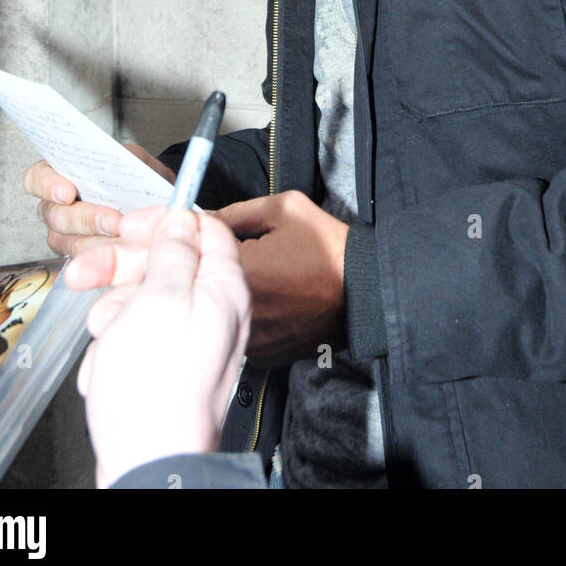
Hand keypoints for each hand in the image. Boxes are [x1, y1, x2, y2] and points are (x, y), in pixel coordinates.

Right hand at [22, 144, 174, 260]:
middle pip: (57, 216)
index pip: (36, 178)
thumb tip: (121, 170)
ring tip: (125, 237)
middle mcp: (54, 206)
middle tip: (114, 221)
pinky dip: (107, 256)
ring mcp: (64, 234)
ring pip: (70, 243)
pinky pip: (86, 260)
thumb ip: (121, 160)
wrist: (147, 199)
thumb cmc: (131, 175)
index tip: (68, 192)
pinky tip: (125, 250)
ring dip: (99, 242)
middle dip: (87, 219)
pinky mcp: (79, 256)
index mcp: (57, 175)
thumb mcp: (130, 158)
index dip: (47, 185)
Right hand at [77, 206, 250, 488]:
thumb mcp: (159, 299)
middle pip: (169, 266)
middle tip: (84, 275)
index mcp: (224, 289)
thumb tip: (180, 221)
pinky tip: (106, 364)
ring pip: (148, 303)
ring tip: (103, 337)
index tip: (127, 227)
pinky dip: (118, 346)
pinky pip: (142, 339)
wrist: (150, 463)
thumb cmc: (155, 389)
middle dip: (122, 270)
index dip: (162, 222)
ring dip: (114, 314)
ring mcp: (197, 342)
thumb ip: (172, 253)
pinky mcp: (174, 369)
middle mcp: (217, 313)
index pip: (204, 230)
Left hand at [212, 190, 348, 366]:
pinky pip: (243, 333)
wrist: (364, 292)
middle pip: (210, 286)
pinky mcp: (264, 356)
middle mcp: (241, 310)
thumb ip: (236, 212)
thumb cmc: (329, 249)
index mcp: (242, 270)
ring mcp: (252, 337)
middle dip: (224, 270)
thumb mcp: (285, 209)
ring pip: (225, 312)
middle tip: (258, 260)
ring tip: (270, 283)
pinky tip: (276, 304)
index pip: (200, 253)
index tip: (230, 240)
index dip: (213, 243)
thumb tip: (206, 220)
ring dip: (236, 297)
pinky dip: (253, 320)